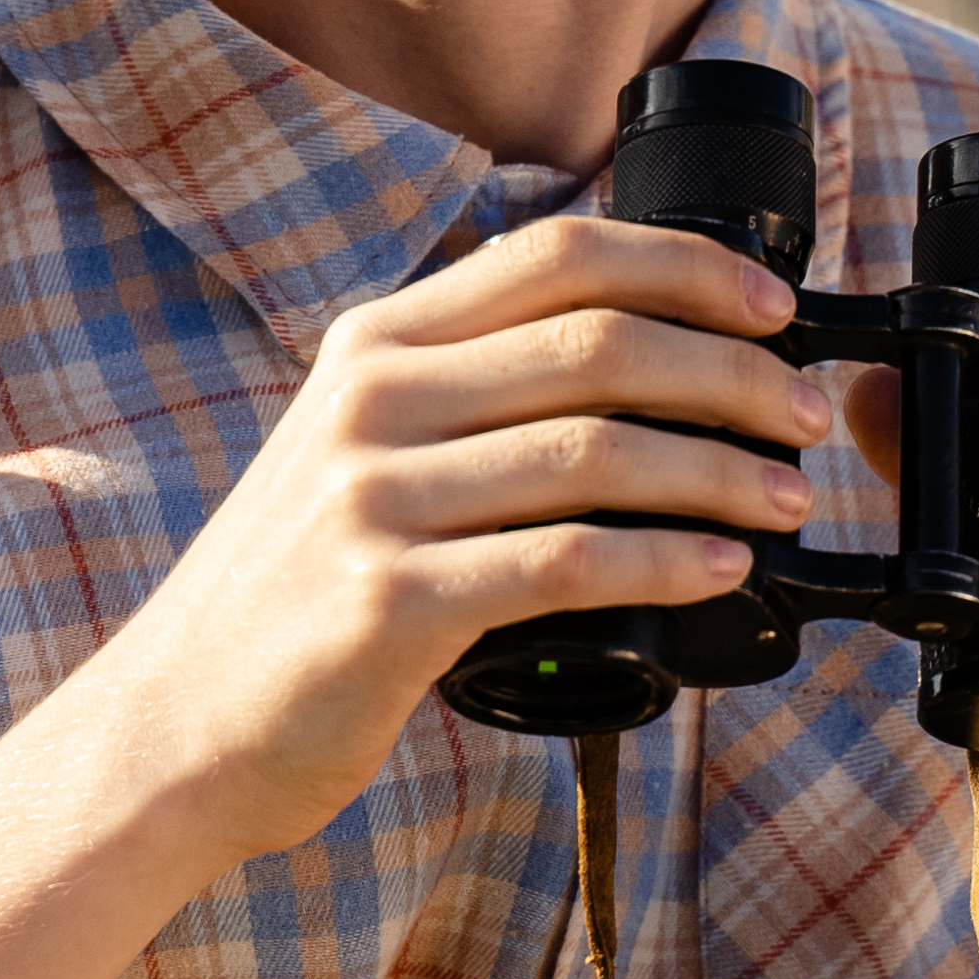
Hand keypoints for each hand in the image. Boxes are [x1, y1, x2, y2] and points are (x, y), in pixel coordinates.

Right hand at [71, 218, 831, 869]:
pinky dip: (664, 561)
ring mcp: (372, 498)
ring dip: (719, 470)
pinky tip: (721, 572)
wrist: (176, 725)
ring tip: (783, 499)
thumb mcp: (356, 454)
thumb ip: (461, 395)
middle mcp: (370, 400)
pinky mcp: (387, 602)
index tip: (774, 305)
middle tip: (802, 416)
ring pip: (596, 448)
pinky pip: (563, 561)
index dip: (685, 267)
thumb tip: (634, 358)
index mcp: (375, 345)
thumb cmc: (294, 597)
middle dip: (733, 374)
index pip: (556, 254)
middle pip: (598, 342)